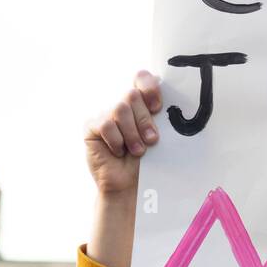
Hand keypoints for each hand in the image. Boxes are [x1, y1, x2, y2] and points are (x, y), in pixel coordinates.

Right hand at [85, 70, 162, 196]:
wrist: (130, 187)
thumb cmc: (148, 163)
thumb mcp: (159, 138)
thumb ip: (161, 119)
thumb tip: (174, 106)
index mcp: (141, 104)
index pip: (142, 78)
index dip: (149, 87)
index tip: (158, 107)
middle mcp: (122, 106)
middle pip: (132, 95)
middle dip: (144, 120)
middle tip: (152, 140)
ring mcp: (105, 114)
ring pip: (119, 109)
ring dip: (132, 133)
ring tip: (138, 151)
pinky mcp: (92, 127)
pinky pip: (105, 124)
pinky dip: (116, 140)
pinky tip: (119, 152)